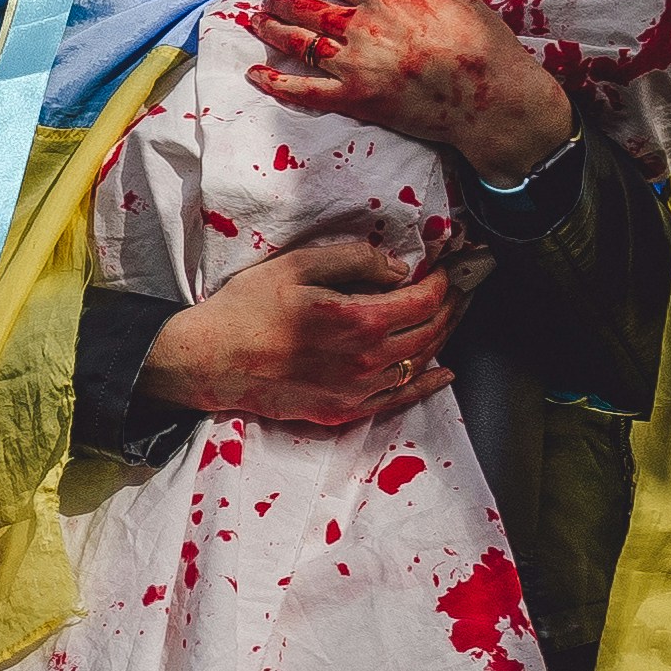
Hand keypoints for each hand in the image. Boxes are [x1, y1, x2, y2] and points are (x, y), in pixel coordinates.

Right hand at [131, 226, 469, 432]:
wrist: (211, 361)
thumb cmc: (248, 308)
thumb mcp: (298, 266)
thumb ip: (354, 260)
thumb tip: (398, 269)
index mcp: (359, 319)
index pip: (424, 299)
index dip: (444, 280)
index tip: (447, 266)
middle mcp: (368, 360)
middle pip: (430, 331)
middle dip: (451, 305)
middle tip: (459, 287)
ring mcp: (359, 391)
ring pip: (420, 362)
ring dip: (441, 336)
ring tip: (450, 315)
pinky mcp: (344, 410)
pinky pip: (400, 398)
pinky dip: (428, 383)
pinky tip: (442, 372)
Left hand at [247, 0, 573, 182]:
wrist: (490, 98)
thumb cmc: (483, 44)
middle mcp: (362, 25)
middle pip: (310, 7)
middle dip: (287, 1)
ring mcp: (353, 63)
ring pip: (299, 42)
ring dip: (272, 30)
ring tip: (257, 22)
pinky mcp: (352, 98)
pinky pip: (303, 90)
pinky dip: (275, 82)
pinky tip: (255, 74)